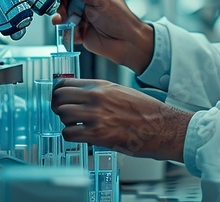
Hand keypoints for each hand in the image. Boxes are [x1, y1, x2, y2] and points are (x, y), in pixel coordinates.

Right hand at [45, 0, 154, 73]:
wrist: (127, 43)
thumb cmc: (119, 17)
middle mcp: (83, 0)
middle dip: (57, 3)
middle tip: (59, 9)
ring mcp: (80, 15)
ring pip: (59, 14)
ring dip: (59, 18)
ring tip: (61, 21)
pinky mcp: (78, 30)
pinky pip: (65, 30)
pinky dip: (67, 32)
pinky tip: (75, 33)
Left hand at [51, 79, 191, 160]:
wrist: (162, 126)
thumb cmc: (145, 111)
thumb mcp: (120, 91)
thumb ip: (99, 92)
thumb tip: (80, 96)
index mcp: (101, 85)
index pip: (65, 84)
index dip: (59, 92)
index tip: (60, 98)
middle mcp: (96, 97)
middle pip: (59, 98)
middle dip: (58, 107)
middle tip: (64, 114)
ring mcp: (96, 116)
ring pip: (62, 115)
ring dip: (66, 122)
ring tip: (75, 125)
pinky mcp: (97, 134)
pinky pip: (69, 134)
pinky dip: (71, 136)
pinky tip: (81, 136)